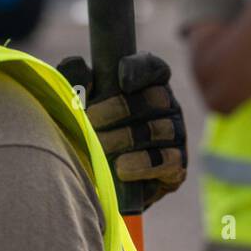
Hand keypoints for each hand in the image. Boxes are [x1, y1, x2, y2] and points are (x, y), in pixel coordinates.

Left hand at [56, 52, 186, 209]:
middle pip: (157, 97)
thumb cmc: (87, 136)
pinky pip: (169, 160)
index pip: (154, 67)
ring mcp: (175, 136)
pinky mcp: (177, 167)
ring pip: (161, 128)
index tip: (120, 79)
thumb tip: (79, 64)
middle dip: (119, 109)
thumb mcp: (76, 106)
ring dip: (126, 137)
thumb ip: (74, 81)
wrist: (96, 186)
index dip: (141, 69)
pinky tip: (121, 168)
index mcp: (146, 86)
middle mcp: (166, 107)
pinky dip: (144, 163)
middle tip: (91, 120)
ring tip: (99, 148)